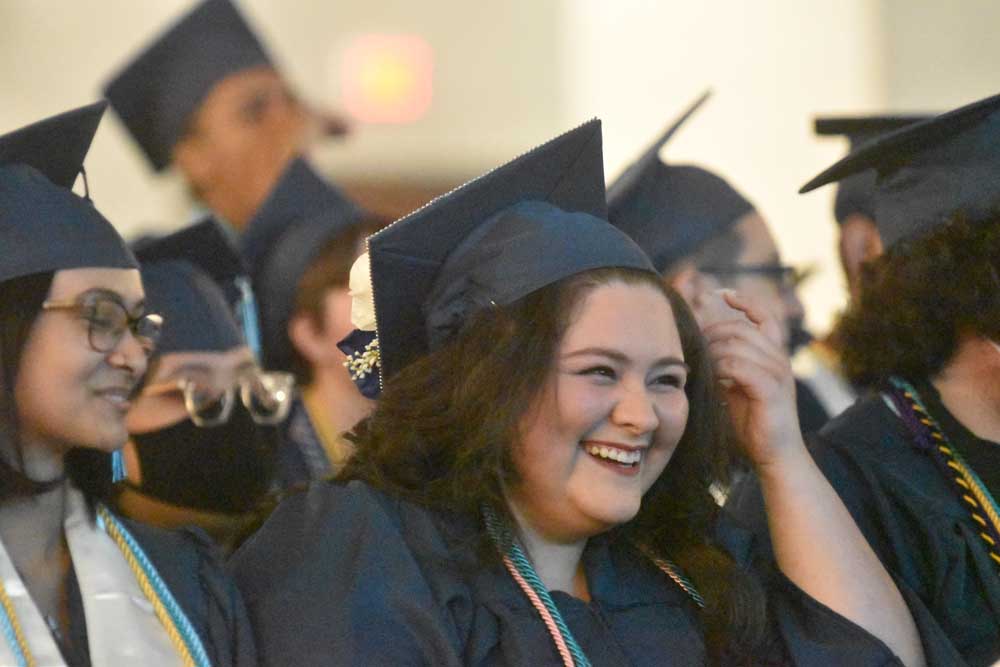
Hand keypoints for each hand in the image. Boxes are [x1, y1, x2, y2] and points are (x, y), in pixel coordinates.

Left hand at [701, 290, 802, 467]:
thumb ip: (726, 363)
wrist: (775, 454)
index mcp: (774, 355)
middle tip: (695, 348)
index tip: (724, 294)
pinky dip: (721, 369)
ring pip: (737, 345)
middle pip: (740, 329)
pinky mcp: (771, 388)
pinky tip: (714, 380)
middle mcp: (779, 358)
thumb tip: (701, 343)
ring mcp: (778, 372)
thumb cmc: (753, 422)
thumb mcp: (736, 385)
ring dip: (713, 352)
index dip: (746, 302)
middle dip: (712, 334)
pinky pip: (739, 366)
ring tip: (701, 367)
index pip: (764, 316)